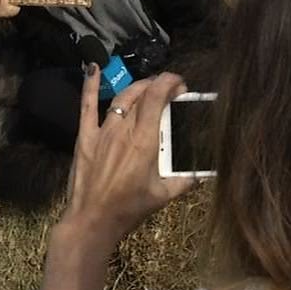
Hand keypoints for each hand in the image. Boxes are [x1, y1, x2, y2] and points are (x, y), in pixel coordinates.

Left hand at [63, 68, 194, 246]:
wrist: (92, 221)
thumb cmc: (129, 209)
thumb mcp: (163, 196)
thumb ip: (186, 180)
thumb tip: (204, 172)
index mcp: (145, 141)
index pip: (157, 97)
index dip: (169, 83)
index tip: (180, 85)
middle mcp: (124, 130)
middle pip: (142, 94)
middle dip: (158, 86)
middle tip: (169, 92)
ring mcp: (103, 131)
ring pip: (122, 98)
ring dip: (137, 88)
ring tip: (148, 88)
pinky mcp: (86, 137)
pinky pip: (87, 106)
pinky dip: (90, 85)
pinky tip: (92, 68)